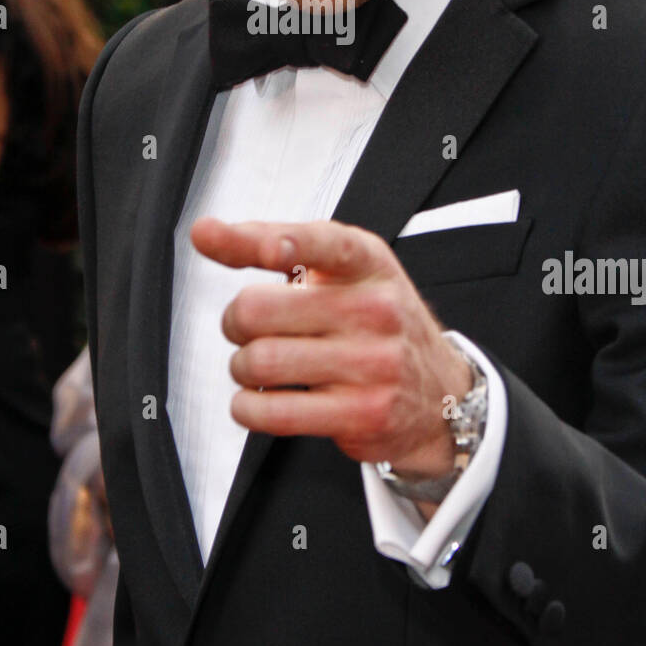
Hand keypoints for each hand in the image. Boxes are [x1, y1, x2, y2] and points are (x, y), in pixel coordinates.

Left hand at [191, 217, 472, 478]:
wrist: (440, 393)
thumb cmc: (376, 321)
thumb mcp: (343, 270)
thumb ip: (274, 244)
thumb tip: (206, 231)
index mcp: (367, 262)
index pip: (319, 243)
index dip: (276, 242)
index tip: (241, 243)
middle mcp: (374, 308)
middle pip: (258, 309)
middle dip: (235, 322)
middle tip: (247, 328)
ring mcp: (371, 363)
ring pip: (260, 362)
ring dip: (241, 367)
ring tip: (258, 364)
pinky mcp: (360, 413)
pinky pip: (273, 412)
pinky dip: (247, 407)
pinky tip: (257, 400)